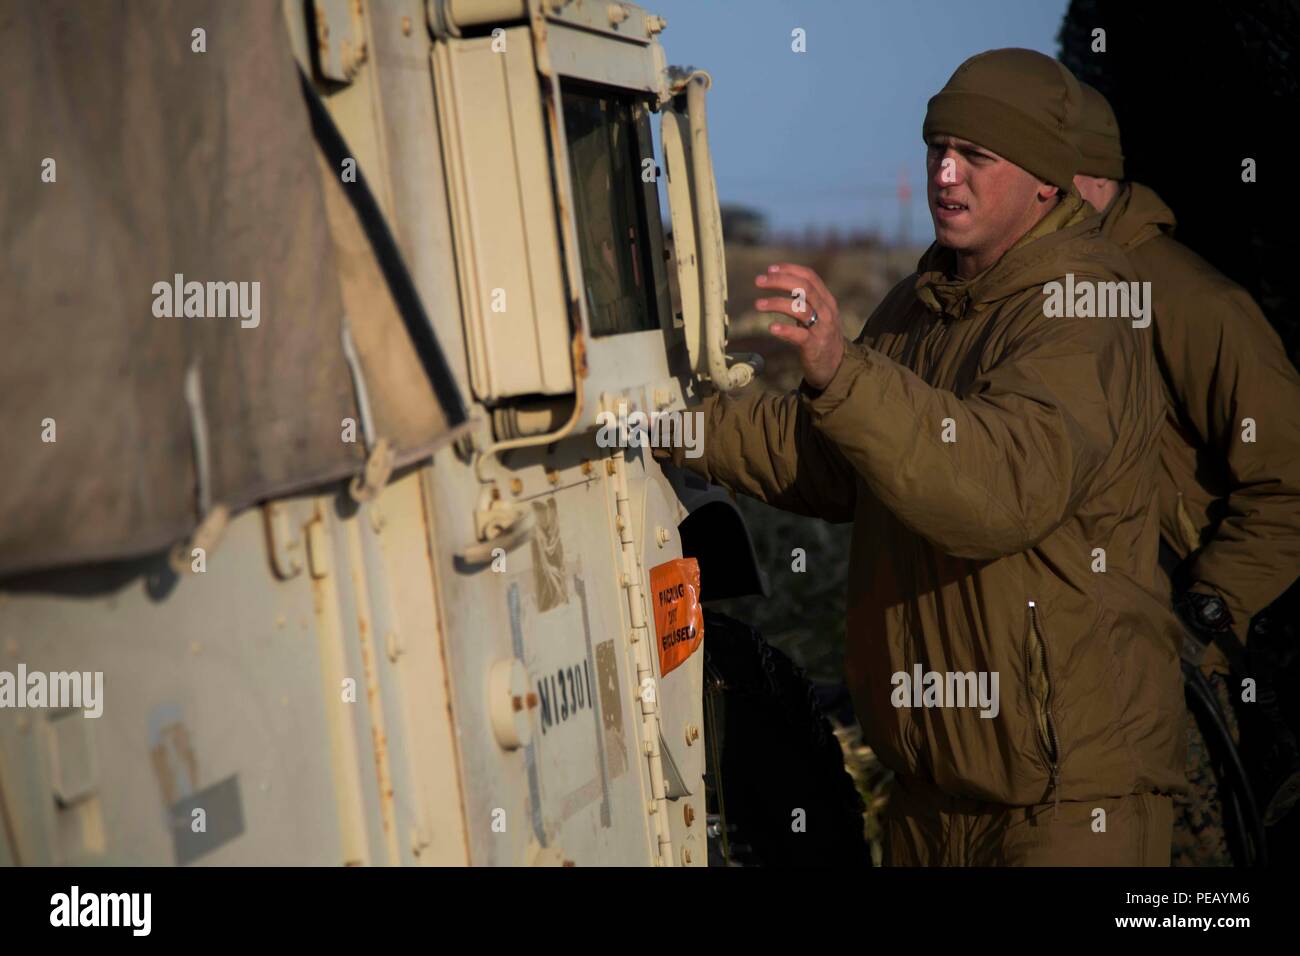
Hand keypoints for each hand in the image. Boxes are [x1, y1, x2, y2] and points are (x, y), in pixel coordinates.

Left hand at [754, 263, 844, 390]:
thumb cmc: (821, 337)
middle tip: (759, 281)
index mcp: (826, 300)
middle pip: (804, 288)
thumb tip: (780, 280)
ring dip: (776, 303)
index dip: (789, 270)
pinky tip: (771, 328)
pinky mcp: (815, 346)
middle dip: (779, 281)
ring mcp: (822, 328)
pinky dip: (785, 330)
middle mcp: (826, 311)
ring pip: (800, 309)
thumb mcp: (818, 313)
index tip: (770, 269)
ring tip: (758, 304)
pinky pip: (800, 335)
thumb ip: (804, 299)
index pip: (810, 277)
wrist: (836, 366)